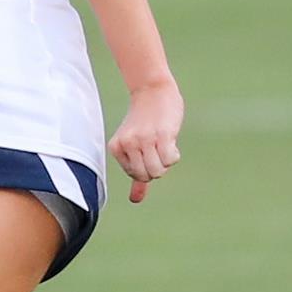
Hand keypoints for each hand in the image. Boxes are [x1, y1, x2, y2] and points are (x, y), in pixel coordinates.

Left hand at [109, 79, 183, 203]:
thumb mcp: (134, 147)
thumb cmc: (144, 120)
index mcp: (116, 148)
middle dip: (157, 166)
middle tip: (157, 147)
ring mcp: (143, 140)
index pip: (136, 175)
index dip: (147, 165)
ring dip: (166, 160)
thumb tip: (135, 200)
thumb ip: (136, 175)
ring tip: (163, 143)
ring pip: (159, 170)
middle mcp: (127, 144)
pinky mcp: (161, 135)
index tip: (146, 147)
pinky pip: (171, 160)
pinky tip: (170, 139)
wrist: (153, 91)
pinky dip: (174, 153)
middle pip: (148, 175)